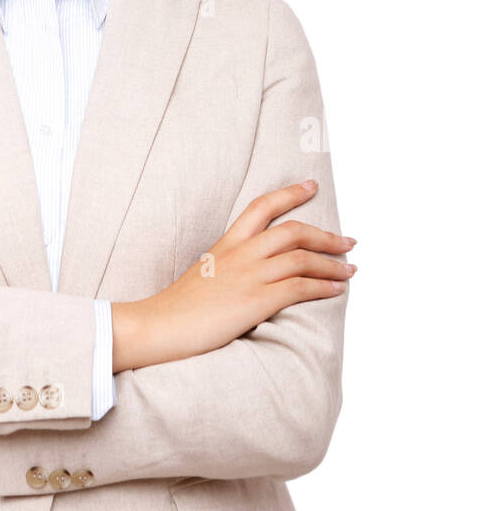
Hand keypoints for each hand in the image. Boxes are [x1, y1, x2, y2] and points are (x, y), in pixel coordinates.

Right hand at [112, 179, 355, 370]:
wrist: (159, 325)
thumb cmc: (179, 306)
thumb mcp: (205, 273)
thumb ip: (230, 266)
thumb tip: (251, 272)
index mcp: (227, 242)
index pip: (263, 206)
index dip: (291, 193)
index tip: (312, 186)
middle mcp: (241, 253)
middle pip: (294, 231)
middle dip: (326, 235)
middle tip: (348, 240)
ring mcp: (249, 275)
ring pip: (303, 259)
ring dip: (332, 264)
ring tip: (351, 269)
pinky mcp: (256, 301)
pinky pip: (299, 287)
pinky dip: (323, 286)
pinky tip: (337, 289)